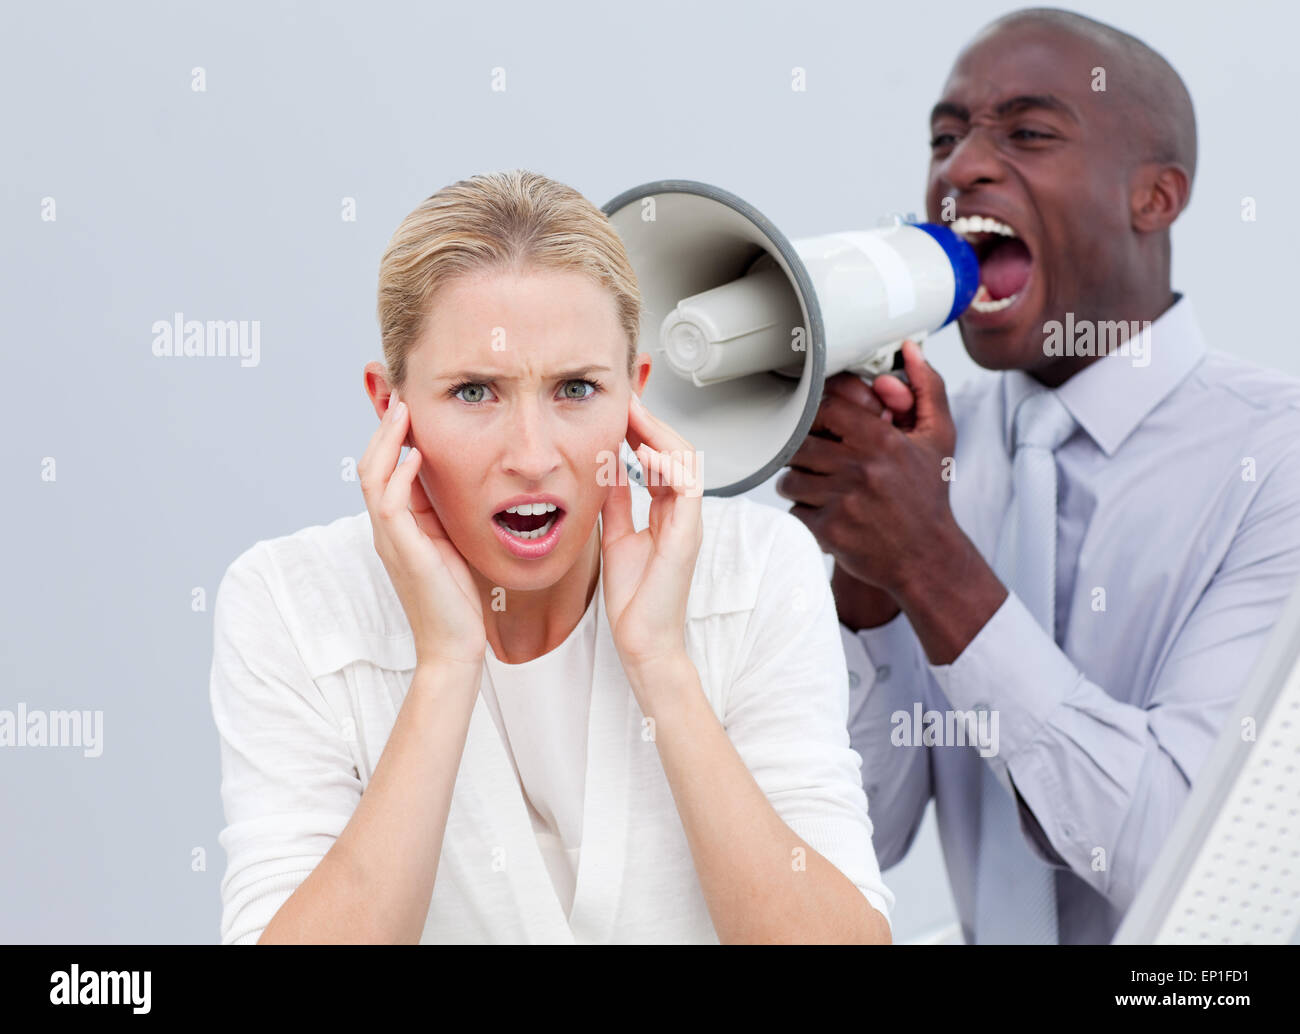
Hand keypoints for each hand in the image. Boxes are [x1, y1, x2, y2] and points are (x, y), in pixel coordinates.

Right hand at [359, 394, 485, 669]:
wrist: (455, 646)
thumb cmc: (459, 599)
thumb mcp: (455, 544)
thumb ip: (450, 514)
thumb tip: (468, 481)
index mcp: (399, 525)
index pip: (386, 468)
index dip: (393, 435)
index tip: (410, 402)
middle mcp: (388, 528)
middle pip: (371, 464)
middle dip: (383, 427)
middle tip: (399, 392)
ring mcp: (390, 539)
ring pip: (373, 476)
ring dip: (387, 440)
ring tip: (403, 410)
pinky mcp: (402, 551)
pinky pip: (389, 503)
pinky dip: (400, 474)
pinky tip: (417, 453)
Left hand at [600, 392, 703, 675]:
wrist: (643, 640)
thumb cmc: (634, 600)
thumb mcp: (615, 536)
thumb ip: (615, 502)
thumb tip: (604, 470)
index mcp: (666, 513)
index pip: (661, 458)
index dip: (643, 431)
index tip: (620, 411)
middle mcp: (682, 513)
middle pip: (677, 452)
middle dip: (652, 423)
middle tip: (627, 401)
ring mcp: (688, 522)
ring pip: (686, 461)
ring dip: (659, 434)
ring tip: (634, 415)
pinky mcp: (687, 534)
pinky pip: (686, 487)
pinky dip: (667, 465)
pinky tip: (645, 452)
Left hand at [775, 340, 961, 600]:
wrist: (927, 558)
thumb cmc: (929, 495)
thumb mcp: (938, 437)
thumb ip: (927, 388)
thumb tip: (911, 348)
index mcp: (881, 440)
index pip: (824, 409)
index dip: (814, 415)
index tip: (818, 425)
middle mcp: (860, 468)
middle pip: (800, 444)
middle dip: (802, 451)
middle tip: (813, 458)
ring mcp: (842, 501)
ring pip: (790, 478)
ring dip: (797, 481)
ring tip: (817, 486)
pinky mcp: (829, 531)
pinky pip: (795, 510)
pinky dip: (804, 511)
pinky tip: (825, 512)